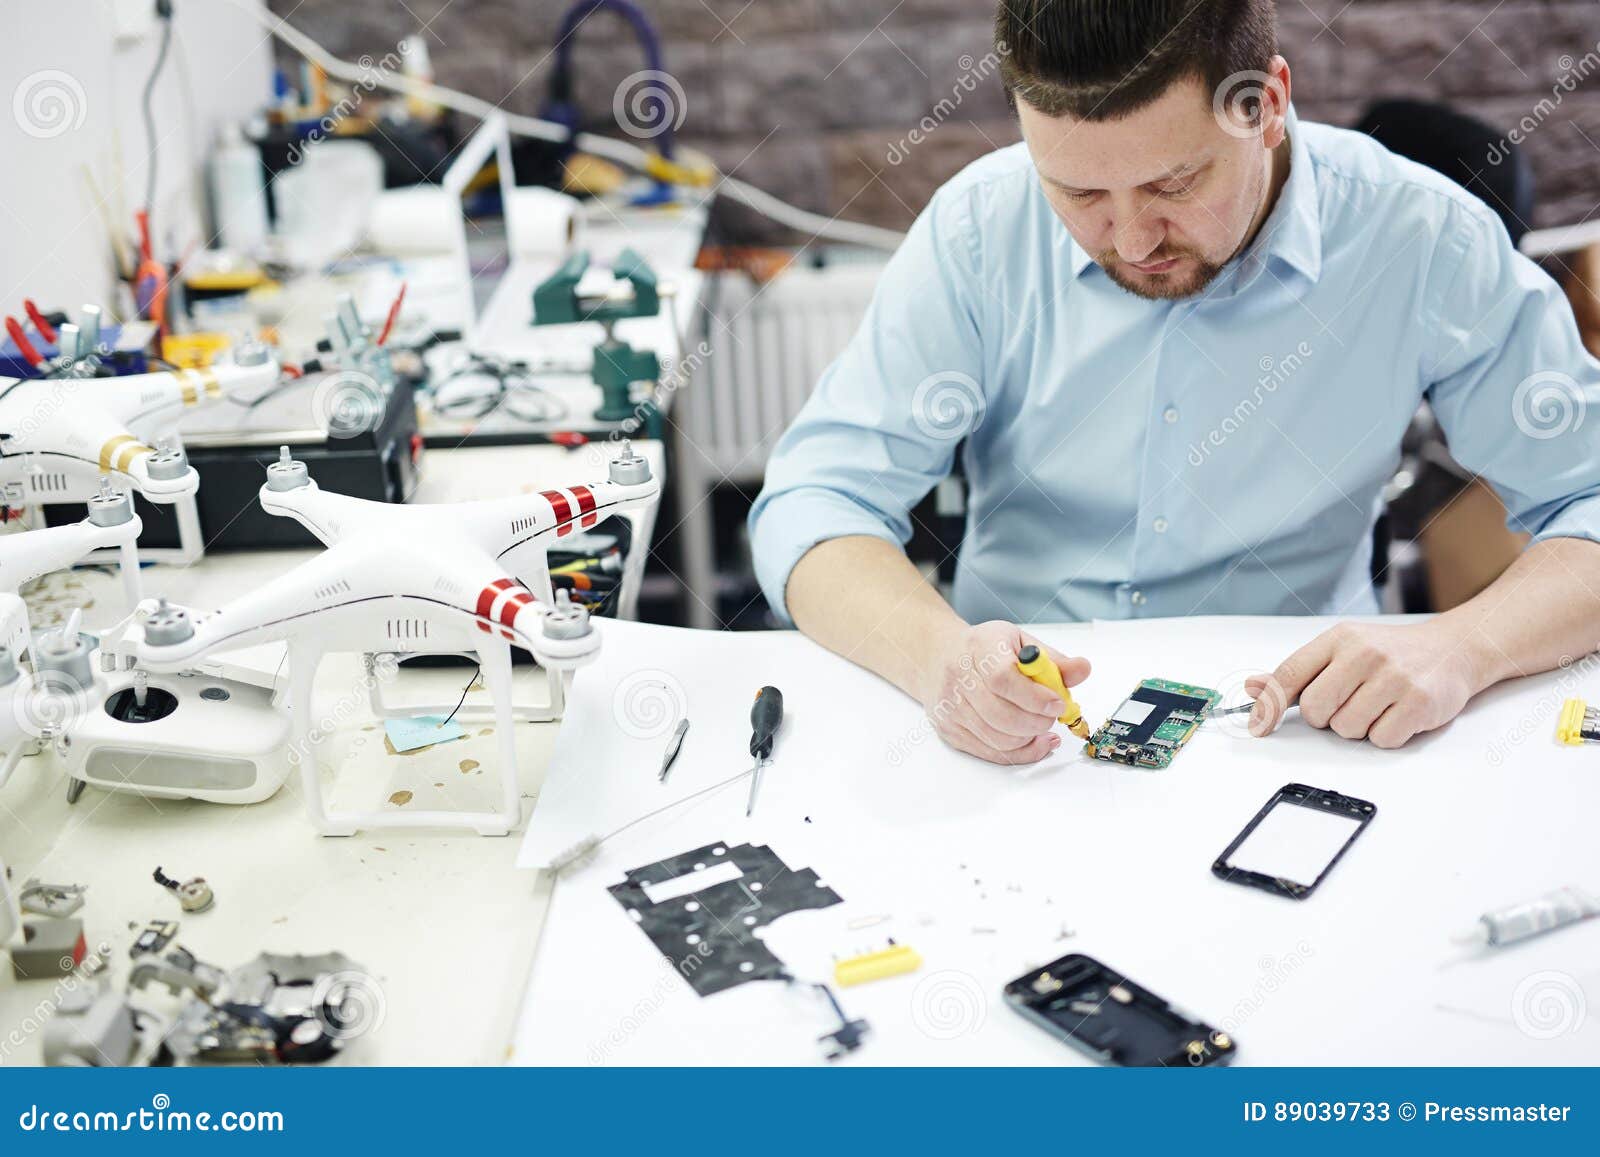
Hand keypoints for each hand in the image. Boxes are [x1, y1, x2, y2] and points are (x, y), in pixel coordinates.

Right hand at [918, 620, 1090, 763]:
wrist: (940, 656)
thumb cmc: (985, 649)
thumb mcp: (1020, 642)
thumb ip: (1054, 660)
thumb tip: (1083, 670)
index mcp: (979, 647)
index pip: (1003, 679)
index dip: (1034, 697)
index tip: (1057, 703)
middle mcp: (958, 677)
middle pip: (1001, 715)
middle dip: (1037, 722)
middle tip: (1052, 716)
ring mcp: (950, 707)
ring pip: (998, 738)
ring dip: (1030, 737)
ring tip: (1042, 724)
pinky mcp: (949, 730)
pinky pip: (990, 752)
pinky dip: (1020, 751)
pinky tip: (1034, 740)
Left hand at [1246, 619, 1484, 747]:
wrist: (1453, 649)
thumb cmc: (1390, 654)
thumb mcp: (1341, 651)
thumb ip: (1297, 674)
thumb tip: (1252, 687)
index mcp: (1339, 638)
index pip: (1290, 674)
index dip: (1268, 705)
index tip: (1258, 726)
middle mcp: (1364, 653)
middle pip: (1315, 709)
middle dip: (1325, 717)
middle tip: (1347, 703)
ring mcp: (1393, 677)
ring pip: (1346, 728)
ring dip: (1357, 727)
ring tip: (1377, 705)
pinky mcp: (1418, 702)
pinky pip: (1380, 739)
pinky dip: (1385, 735)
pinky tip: (1397, 714)